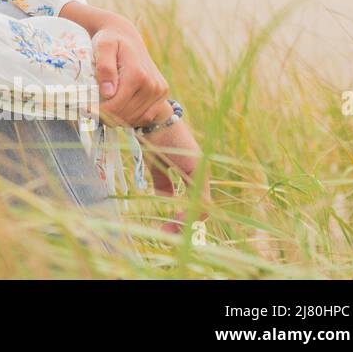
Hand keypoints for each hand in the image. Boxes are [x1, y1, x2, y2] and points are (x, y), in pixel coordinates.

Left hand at [59, 3, 170, 128]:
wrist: (126, 35)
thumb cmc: (110, 40)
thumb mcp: (103, 47)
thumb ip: (105, 67)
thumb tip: (108, 92)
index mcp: (137, 74)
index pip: (116, 106)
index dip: (99, 111)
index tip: (86, 108)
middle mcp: (152, 84)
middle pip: (126, 115)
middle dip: (107, 116)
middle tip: (92, 109)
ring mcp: (159, 90)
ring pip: (136, 118)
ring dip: (119, 118)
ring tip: (105, 108)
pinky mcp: (162, 94)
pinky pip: (147, 117)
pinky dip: (132, 117)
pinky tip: (119, 108)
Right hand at [139, 118, 210, 233]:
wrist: (151, 115)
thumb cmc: (152, 137)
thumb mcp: (156, 164)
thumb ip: (163, 183)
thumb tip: (164, 202)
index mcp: (192, 172)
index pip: (194, 205)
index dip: (181, 220)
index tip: (164, 230)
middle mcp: (200, 172)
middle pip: (200, 210)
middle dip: (183, 228)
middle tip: (165, 236)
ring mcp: (200, 170)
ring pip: (202, 208)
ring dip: (185, 224)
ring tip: (169, 232)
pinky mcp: (197, 168)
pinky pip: (200, 200)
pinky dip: (189, 214)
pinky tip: (176, 219)